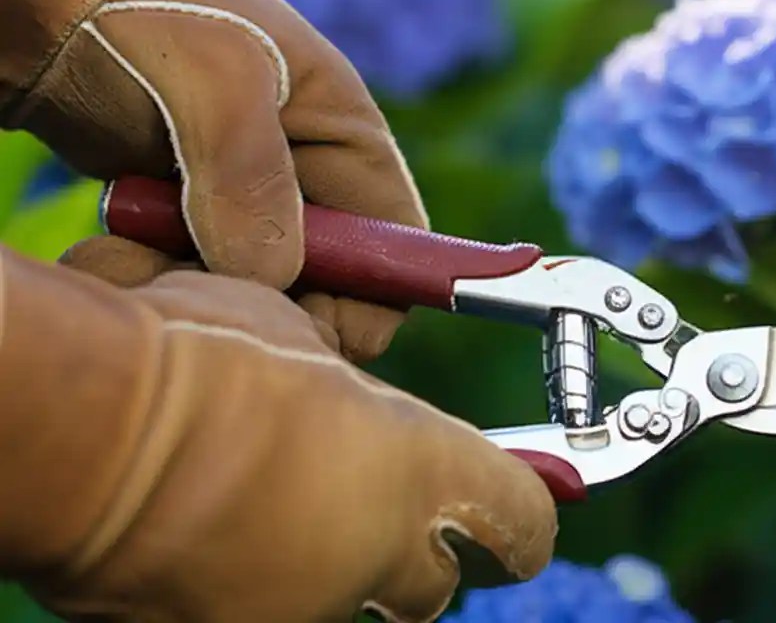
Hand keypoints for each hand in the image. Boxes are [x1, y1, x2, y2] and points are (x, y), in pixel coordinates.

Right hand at [0, 246, 555, 622]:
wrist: (86, 426)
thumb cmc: (196, 353)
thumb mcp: (304, 342)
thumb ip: (354, 389)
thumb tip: (354, 400)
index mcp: (419, 471)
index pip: (522, 522)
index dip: (527, 519)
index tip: (528, 518)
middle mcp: (377, 556)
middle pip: (433, 585)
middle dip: (420, 555)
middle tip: (385, 516)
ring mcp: (305, 608)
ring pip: (349, 603)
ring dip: (336, 568)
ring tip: (283, 512)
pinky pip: (271, 613)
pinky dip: (258, 582)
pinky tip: (219, 535)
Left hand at [3, 0, 426, 362]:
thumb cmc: (146, 10)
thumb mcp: (215, 79)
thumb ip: (252, 180)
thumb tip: (271, 280)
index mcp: (347, 143)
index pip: (397, 252)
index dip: (367, 301)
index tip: (294, 325)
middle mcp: (304, 181)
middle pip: (321, 288)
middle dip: (263, 304)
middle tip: (193, 286)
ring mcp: (240, 200)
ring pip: (245, 294)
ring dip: (191, 291)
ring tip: (132, 252)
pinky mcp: (180, 214)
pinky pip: (185, 278)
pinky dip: (150, 278)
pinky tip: (113, 245)